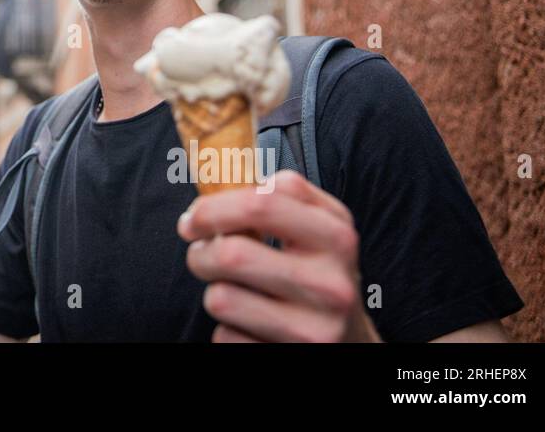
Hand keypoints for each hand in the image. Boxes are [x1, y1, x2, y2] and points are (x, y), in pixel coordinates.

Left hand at [178, 169, 381, 342]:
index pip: (259, 206)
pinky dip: (227, 330)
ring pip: (220, 299)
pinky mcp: (292, 359)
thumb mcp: (321, 227)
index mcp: (336, 237)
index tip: (192, 219)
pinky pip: (226, 337)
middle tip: (203, 255)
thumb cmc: (321, 273)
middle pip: (230, 255)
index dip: (211, 208)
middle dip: (200, 253)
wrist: (352, 343)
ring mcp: (314, 330)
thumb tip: (227, 185)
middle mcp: (331, 285)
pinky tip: (250, 325)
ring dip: (214, 293)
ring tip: (233, 290)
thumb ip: (285, 196)